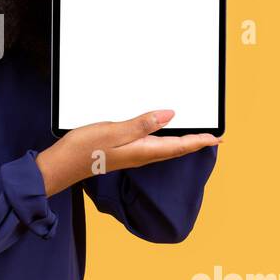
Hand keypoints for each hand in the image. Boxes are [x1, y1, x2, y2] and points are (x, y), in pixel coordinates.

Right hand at [35, 110, 222, 196]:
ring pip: (165, 148)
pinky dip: (165, 140)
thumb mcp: (114, 131)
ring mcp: (132, 155)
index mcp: (142, 150)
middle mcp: (141, 155)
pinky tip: (162, 134)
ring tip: (195, 137)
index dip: (200, 141)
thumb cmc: (84, 149)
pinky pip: (152, 146)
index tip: (218, 137)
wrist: (62, 164)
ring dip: (182, 142)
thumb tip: (169, 115)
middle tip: (213, 137)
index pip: (178, 145)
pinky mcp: (123, 152)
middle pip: (175, 148)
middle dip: (195, 142)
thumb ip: (142, 124)